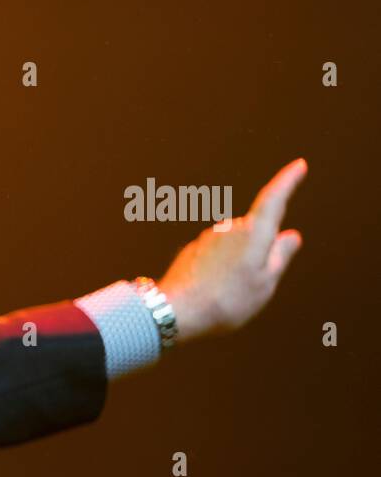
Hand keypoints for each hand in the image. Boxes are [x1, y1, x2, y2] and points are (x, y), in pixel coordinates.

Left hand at [158, 158, 306, 342]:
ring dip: (237, 265)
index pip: (274, 200)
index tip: (298, 165)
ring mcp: (208, 238)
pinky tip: (209, 291)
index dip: (287, 182)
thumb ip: (280, 256)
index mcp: (253, 233)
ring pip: (235, 247)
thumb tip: (290, 235)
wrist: (177, 311)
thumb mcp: (265, 282)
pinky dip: (219, 270)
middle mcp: (229, 228)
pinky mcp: (193, 250)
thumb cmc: (228, 301)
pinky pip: (216, 257)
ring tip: (226, 294)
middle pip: (256, 233)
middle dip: (259, 254)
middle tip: (249, 287)